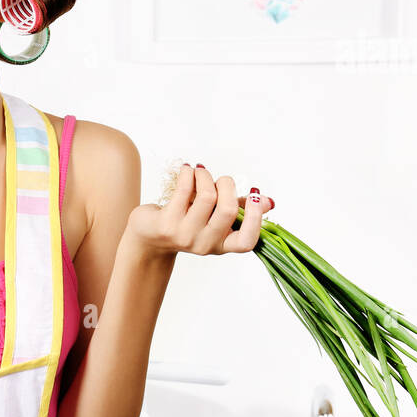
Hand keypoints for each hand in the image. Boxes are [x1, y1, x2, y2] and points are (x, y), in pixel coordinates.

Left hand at [126, 163, 274, 256]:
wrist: (149, 236)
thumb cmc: (187, 221)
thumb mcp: (214, 219)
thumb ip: (239, 210)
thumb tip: (267, 202)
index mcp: (222, 245)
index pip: (246, 242)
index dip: (254, 218)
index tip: (252, 194)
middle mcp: (205, 244)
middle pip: (227, 211)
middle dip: (227, 185)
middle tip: (221, 179)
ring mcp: (184, 236)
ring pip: (206, 196)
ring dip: (205, 176)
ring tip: (199, 172)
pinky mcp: (166, 223)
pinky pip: (184, 189)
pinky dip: (188, 173)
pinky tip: (187, 171)